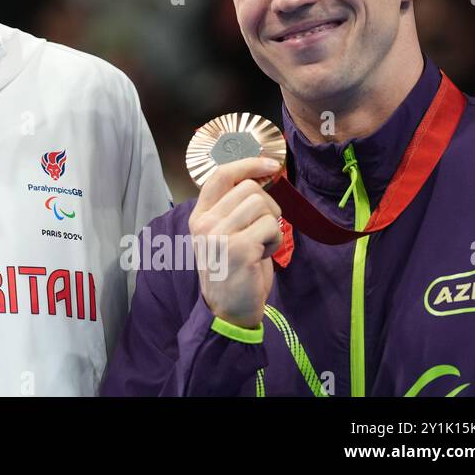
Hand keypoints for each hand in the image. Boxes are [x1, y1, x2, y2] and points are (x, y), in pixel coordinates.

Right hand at [188, 157, 283, 328]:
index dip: (248, 163)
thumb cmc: (232, 271)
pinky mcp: (240, 248)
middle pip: (250, 188)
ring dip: (272, 224)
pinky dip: (276, 241)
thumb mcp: (223, 234)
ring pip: (263, 205)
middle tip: (263, 229)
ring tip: (261, 244)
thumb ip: (233, 208)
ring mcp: (220, 235)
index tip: (271, 164)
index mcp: (199, 216)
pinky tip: (263, 255)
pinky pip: (272, 226)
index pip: (220, 175)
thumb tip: (261, 177)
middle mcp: (205, 222)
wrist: (228, 311)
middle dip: (268, 205)